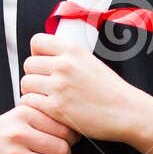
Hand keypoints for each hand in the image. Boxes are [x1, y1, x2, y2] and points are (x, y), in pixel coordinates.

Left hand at [20, 32, 143, 141]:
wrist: (126, 111)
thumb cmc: (109, 90)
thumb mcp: (89, 61)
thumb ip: (67, 56)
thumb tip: (43, 55)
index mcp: (73, 50)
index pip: (36, 41)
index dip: (37, 54)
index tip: (43, 64)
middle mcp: (64, 65)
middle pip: (28, 64)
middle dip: (34, 75)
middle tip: (46, 86)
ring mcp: (59, 86)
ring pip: (26, 84)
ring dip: (33, 92)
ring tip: (47, 98)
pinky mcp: (56, 107)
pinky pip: (29, 102)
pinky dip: (35, 107)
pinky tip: (48, 110)